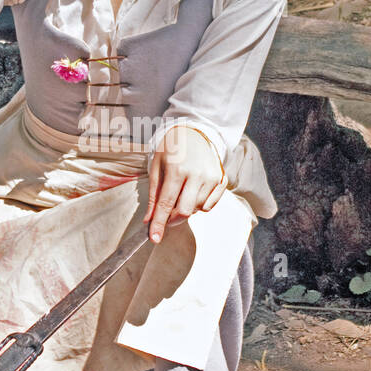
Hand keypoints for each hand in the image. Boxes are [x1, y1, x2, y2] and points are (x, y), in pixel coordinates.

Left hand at [144, 124, 226, 242]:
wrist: (194, 132)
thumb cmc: (171, 148)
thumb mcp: (156, 167)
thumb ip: (153, 195)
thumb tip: (149, 220)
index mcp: (177, 169)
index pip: (166, 204)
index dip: (159, 224)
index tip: (154, 238)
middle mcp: (197, 174)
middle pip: (184, 211)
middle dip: (172, 219)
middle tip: (166, 215)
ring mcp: (212, 177)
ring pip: (197, 209)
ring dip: (186, 209)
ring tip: (181, 194)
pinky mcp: (222, 179)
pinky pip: (210, 205)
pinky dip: (200, 205)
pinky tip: (194, 192)